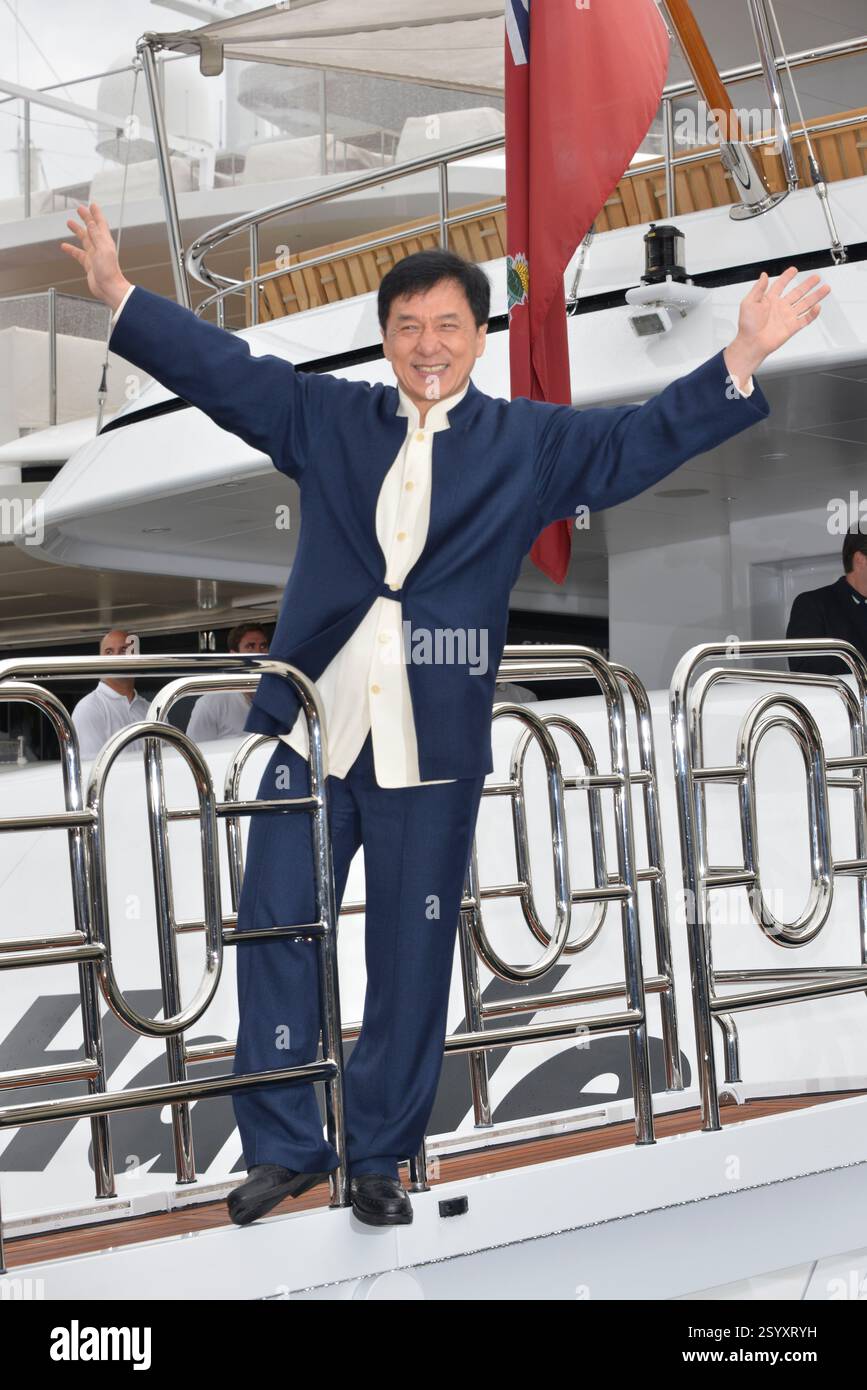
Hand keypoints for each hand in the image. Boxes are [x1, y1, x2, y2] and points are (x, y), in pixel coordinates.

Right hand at [60, 201, 130, 310]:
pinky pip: (78, 254)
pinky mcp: (88, 264)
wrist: (109, 288)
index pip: (100, 223)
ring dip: (77, 230)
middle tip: (79, 210)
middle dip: (86, 218)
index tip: (92, 205)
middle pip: (91, 228)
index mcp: (105, 241)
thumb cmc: (109, 271)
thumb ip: (97, 236)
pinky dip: (71, 249)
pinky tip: (64, 246)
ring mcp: (94, 255)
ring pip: (84, 239)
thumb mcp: (103, 249)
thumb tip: (92, 223)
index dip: (96, 214)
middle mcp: (100, 247)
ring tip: (69, 223)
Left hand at [724, 266, 829, 383]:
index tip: (794, 270)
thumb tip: (764, 275)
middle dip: (807, 284)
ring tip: (825, 288)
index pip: (780, 285)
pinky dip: (812, 313)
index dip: (787, 277)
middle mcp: (780, 307)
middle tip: (816, 278)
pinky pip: (805, 319)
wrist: (752, 343)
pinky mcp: (792, 327)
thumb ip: (758, 288)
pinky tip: (818, 306)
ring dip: (815, 296)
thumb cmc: (747, 325)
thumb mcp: (749, 302)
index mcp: (769, 300)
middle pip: (797, 292)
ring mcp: (787, 317)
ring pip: (805, 304)